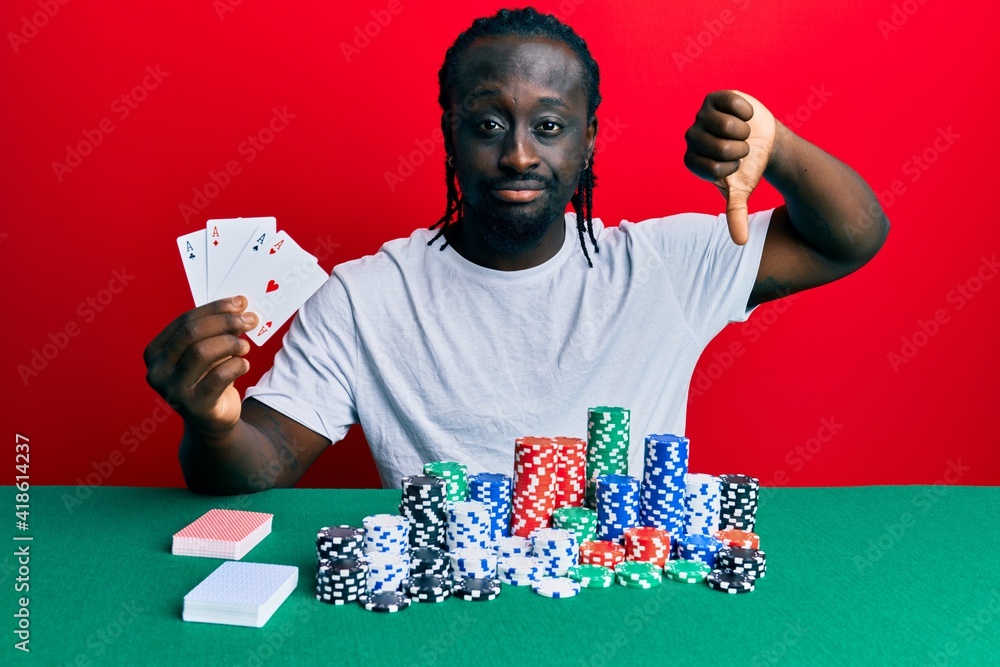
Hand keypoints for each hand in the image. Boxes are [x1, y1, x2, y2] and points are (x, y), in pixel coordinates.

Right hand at [144, 297, 257, 433]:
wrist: (212, 420)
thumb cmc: (209, 378)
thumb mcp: (209, 352)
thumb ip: (218, 330)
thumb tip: (240, 305)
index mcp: (155, 352)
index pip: (184, 321)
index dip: (214, 309)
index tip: (240, 302)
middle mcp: (157, 371)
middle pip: (191, 334)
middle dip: (224, 322)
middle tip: (250, 319)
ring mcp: (172, 390)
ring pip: (201, 353)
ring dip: (230, 343)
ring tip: (246, 346)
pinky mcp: (193, 406)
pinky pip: (218, 377)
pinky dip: (236, 366)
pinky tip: (244, 364)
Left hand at [684, 90, 776, 244]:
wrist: (763, 142)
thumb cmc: (748, 169)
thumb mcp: (741, 191)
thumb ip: (736, 214)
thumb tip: (741, 243)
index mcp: (692, 160)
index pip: (709, 167)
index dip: (731, 167)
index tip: (735, 166)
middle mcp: (691, 137)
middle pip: (718, 146)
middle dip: (739, 150)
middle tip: (742, 149)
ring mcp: (701, 116)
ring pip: (725, 125)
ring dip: (743, 131)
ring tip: (744, 134)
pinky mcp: (715, 99)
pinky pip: (731, 103)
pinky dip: (746, 112)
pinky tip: (746, 117)